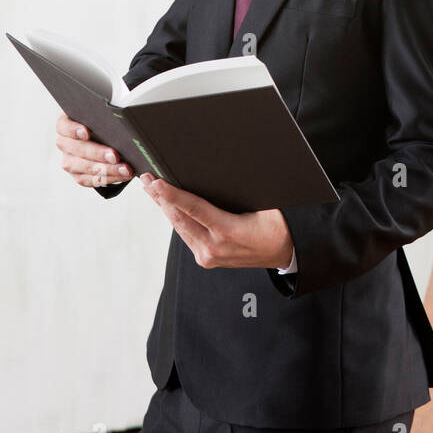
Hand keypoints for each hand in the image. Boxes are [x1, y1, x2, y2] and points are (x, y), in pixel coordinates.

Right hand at [56, 112, 132, 187]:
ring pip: (84, 167)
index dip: (73, 130)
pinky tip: (123, 175)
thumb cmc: (104, 122)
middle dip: (97, 153)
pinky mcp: (78, 175)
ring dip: (107, 169)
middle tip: (115, 155)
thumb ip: (105, 115)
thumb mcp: (102, 115)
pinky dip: (109, 178)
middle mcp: (65, 143)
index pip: (63, 126)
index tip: (86, 132)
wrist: (106, 138)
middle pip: (76, 149)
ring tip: (125, 169)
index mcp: (67, 124)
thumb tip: (120, 118)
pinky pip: (91, 180)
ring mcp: (70, 161)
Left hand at [140, 173, 293, 268]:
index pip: (193, 209)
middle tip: (146, 179)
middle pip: (179, 218)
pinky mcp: (206, 259)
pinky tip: (168, 207)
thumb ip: (238, 191)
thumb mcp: (264, 203)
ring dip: (165, 207)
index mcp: (228, 232)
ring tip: (151, 189)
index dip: (172, 195)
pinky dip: (176, 219)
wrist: (286, 251)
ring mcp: (208, 256)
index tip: (156, 183)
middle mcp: (214, 248)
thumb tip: (218, 173)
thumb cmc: (278, 226)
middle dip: (160, 197)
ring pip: (179, 227)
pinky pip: (186, 235)